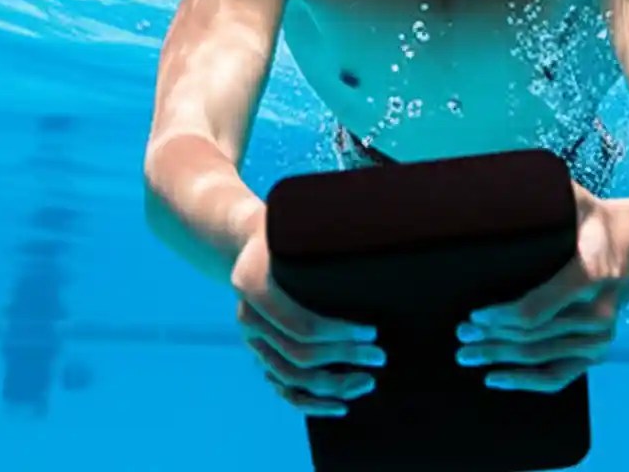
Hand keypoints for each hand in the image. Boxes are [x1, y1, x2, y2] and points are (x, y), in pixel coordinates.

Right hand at [231, 208, 386, 416]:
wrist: (250, 240)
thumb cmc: (286, 229)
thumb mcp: (298, 223)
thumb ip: (327, 234)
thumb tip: (376, 236)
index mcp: (253, 284)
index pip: (301, 323)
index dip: (340, 333)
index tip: (372, 330)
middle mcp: (249, 317)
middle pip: (298, 354)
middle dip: (345, 358)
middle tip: (380, 355)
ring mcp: (253, 339)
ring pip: (289, 377)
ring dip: (332, 385)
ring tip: (368, 381)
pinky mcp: (262, 352)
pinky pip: (282, 388)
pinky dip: (310, 402)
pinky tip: (340, 405)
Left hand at [455, 183, 628, 392]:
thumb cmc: (596, 218)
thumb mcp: (575, 199)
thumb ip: (543, 193)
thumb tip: (492, 185)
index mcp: (591, 274)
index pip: (536, 309)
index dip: (500, 317)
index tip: (473, 313)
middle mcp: (600, 311)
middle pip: (533, 338)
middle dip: (491, 339)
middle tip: (460, 335)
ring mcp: (601, 336)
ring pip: (540, 358)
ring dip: (500, 360)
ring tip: (466, 353)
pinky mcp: (598, 351)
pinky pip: (559, 376)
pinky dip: (526, 383)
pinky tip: (495, 379)